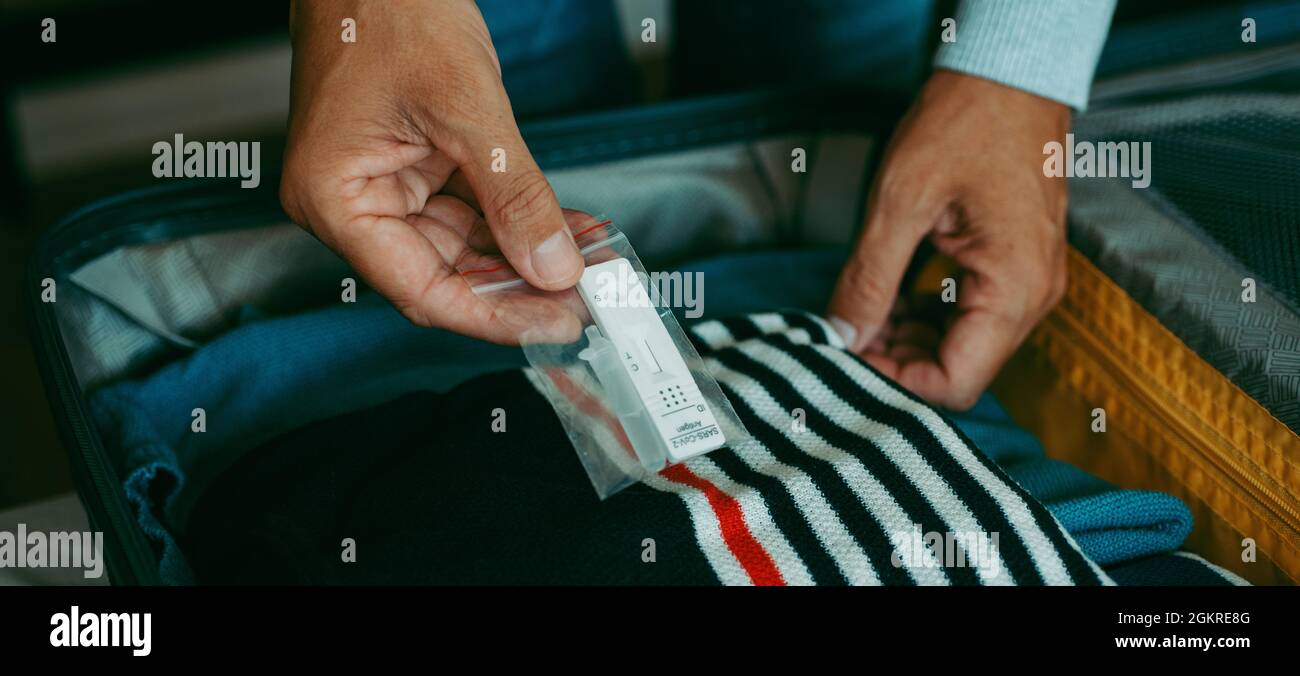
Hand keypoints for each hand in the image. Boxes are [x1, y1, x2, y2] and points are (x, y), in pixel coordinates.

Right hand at [280, 0, 582, 342]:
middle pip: (445, 275)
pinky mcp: (413, 167)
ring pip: (465, 247)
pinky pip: (471, 210)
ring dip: (527, 254)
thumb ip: (514, 196)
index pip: (422, 291)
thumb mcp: (468, 109)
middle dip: (520, 287)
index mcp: (335, 198)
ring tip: (587, 261)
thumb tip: (552, 265)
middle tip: (585, 297)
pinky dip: (517, 219)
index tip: (553, 324)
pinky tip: (566, 228)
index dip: (494, 316)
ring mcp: (384, 185)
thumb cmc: (390, 9)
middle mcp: (353, 202)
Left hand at [827, 70, 1069, 409]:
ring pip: (960, 344)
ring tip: (858, 312)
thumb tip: (843, 334)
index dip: (897, 381)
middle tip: (843, 335)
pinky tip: (884, 296)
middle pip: (959, 368)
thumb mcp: (901, 201)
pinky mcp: (1011, 266)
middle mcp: (1032, 296)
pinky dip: (923, 314)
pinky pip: (967, 314)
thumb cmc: (966, 122)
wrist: (1008, 75)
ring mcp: (1026, 282)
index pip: (956, 382)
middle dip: (897, 361)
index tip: (849, 359)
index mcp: (1015, 288)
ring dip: (906, 339)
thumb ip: (870, 278)